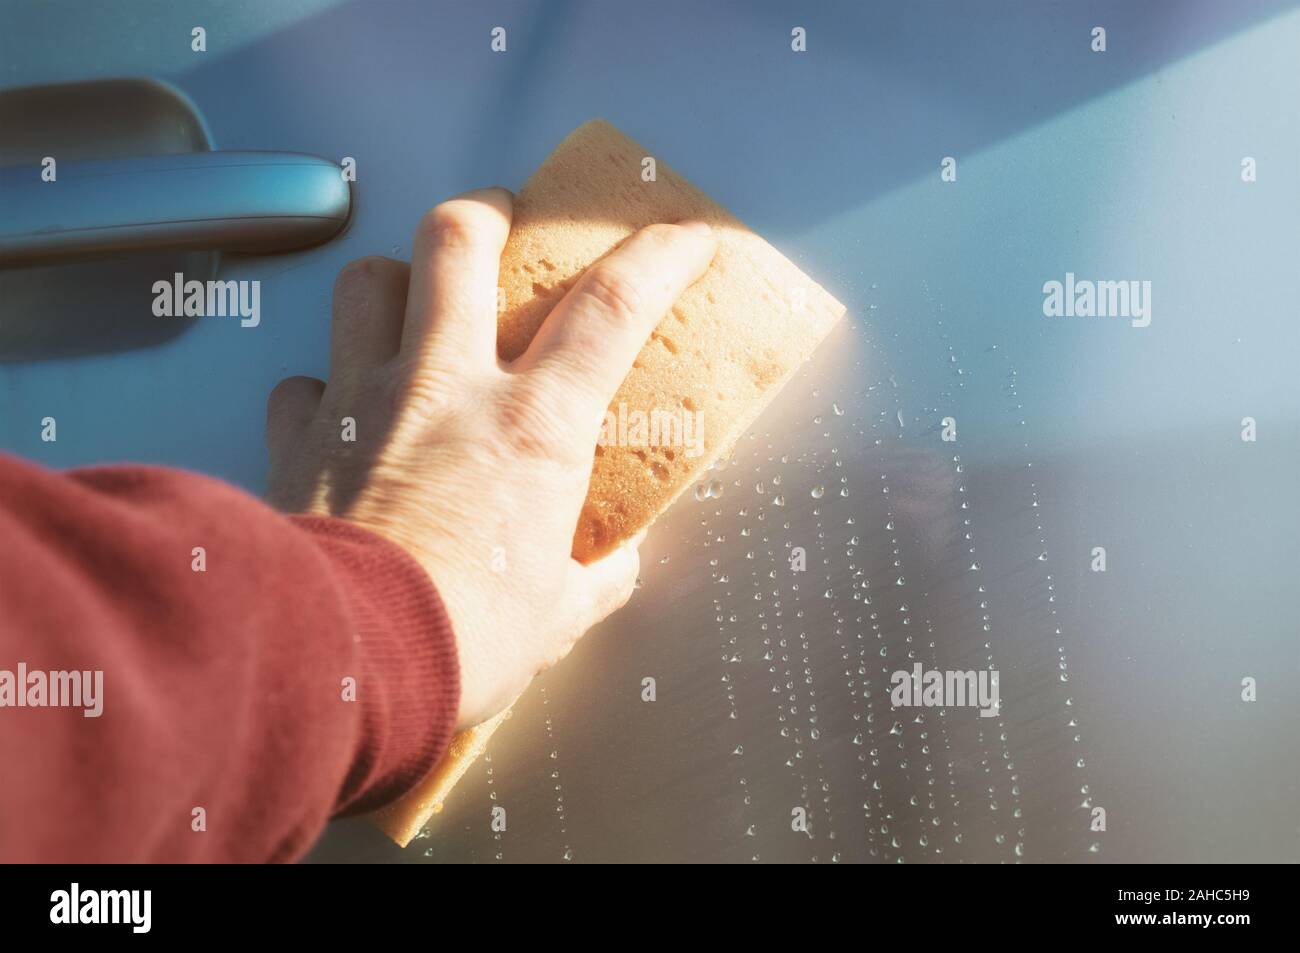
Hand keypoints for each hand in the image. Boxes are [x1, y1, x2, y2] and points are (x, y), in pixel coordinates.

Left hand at [265, 188, 716, 729]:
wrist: (347, 663)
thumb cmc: (467, 637)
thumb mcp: (558, 615)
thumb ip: (597, 579)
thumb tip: (617, 567)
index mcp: (535, 424)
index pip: (614, 305)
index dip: (660, 256)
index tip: (687, 236)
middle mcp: (447, 386)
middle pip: (460, 242)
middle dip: (488, 212)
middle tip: (504, 218)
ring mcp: (364, 399)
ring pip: (366, 282)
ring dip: (394, 280)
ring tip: (410, 303)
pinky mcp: (299, 436)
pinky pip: (302, 382)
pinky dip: (322, 387)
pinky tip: (337, 414)